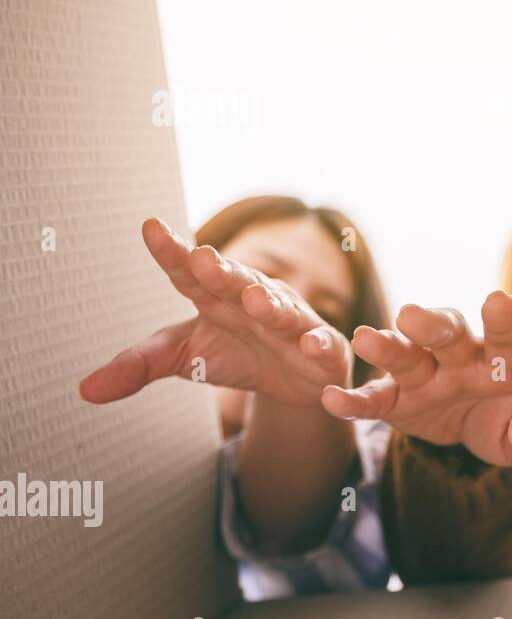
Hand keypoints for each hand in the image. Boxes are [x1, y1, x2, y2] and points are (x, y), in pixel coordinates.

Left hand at [79, 218, 349, 405]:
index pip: (189, 273)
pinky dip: (317, 342)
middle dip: (223, 271)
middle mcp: (254, 300)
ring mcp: (291, 322)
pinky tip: (309, 343)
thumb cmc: (236, 354)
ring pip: (281, 309)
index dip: (171, 252)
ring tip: (255, 299)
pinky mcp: (322, 348)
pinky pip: (321, 343)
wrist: (292, 379)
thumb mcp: (184, 357)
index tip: (151, 228)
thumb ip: (138, 365)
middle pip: (237, 282)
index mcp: (216, 297)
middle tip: (202, 259)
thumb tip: (83, 390)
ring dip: (270, 304)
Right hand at [321, 292, 511, 481]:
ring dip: (386, 347)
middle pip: (447, 334)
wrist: (472, 429)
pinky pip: (372, 398)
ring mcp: (423, 373)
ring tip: (365, 340)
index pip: (504, 336)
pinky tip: (332, 399)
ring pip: (404, 354)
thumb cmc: (505, 421)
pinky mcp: (393, 398)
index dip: (502, 320)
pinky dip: (353, 399)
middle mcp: (460, 357)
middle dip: (431, 323)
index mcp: (501, 360)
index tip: (498, 300)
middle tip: (412, 314)